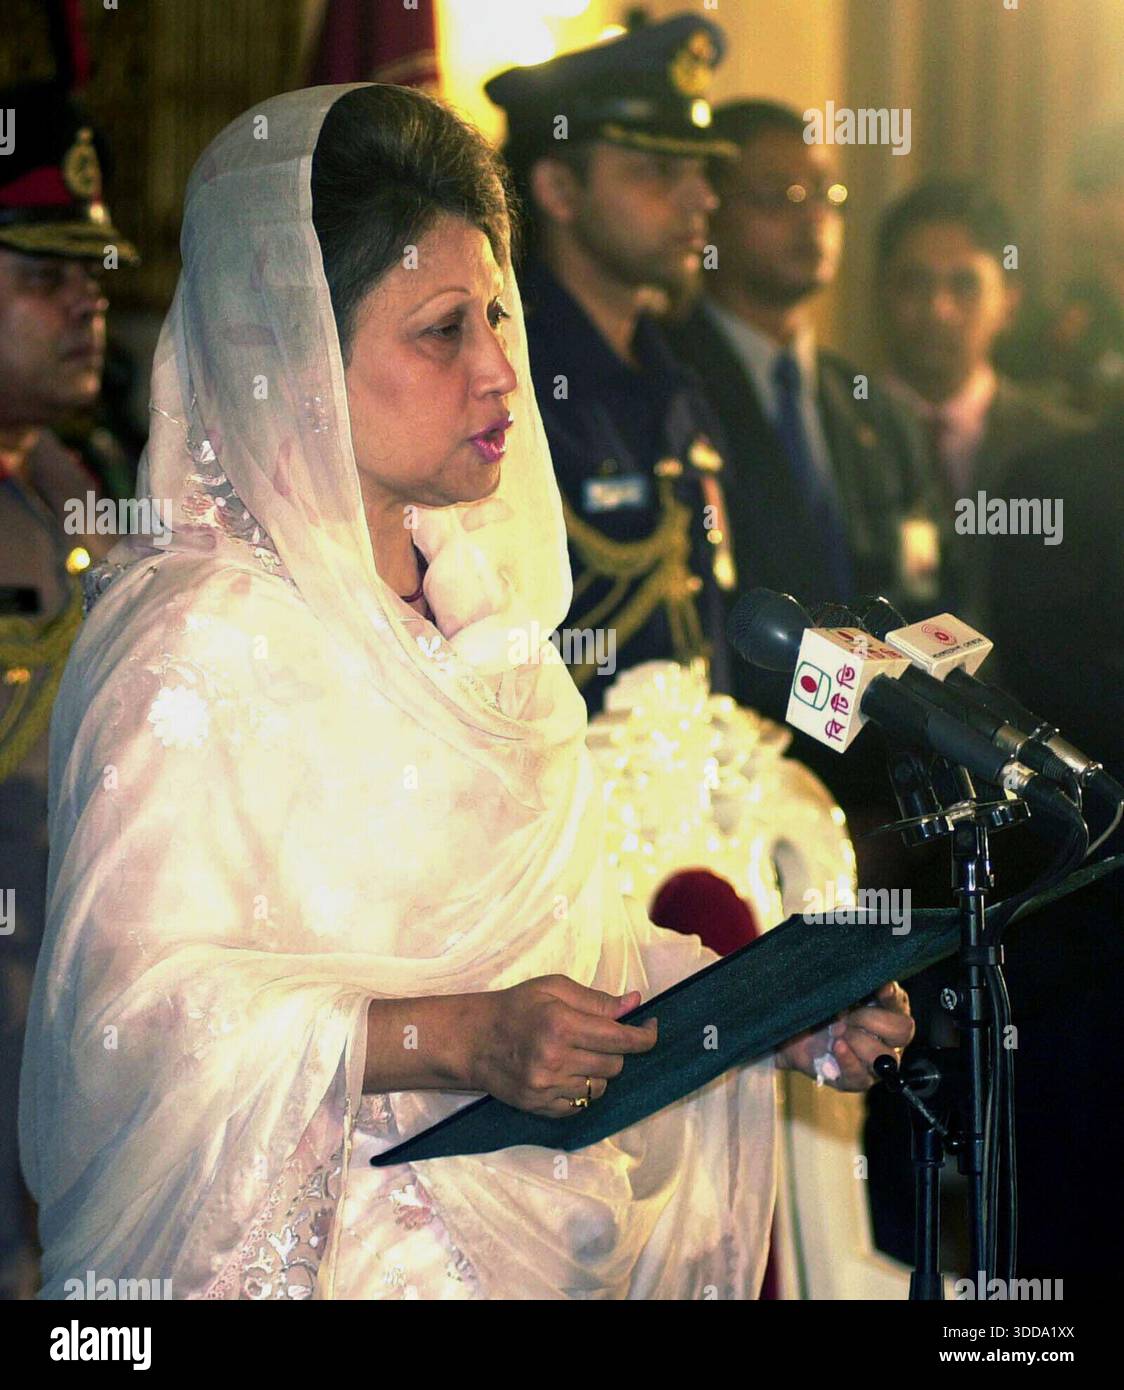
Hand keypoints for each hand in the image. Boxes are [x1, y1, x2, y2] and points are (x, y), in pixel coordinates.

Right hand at [468, 975, 657, 1116]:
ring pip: (600, 1087)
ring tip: (579, 1055)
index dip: (644, 1037)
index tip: (651, 1029)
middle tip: (600, 1037)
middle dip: (616, 1050)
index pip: (620, 1039)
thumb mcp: (553, 988)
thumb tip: (634, 1004)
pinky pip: (581, 1105)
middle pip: (614, 1064)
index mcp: (561, 1024)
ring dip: (599, 1071)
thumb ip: (596, 999)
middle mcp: (556, 1059)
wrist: (473, 1040)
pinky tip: (567, 1073)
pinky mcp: (540, 1107)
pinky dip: (582, 1090)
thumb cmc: (516, 1006)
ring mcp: (546, 1087)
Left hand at [776, 981, 914, 1091]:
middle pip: (903, 1031)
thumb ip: (856, 986)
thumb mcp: (833, 991)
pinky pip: (862, 1078)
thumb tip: (878, 982)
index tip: (879, 988)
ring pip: (887, 1057)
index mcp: (886, 1011)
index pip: (900, 1004)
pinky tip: (837, 1047)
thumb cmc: (816, 1006)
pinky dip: (849, 1060)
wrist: (787, 1030)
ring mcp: (873, 1062)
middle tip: (845, 1015)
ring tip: (836, 1031)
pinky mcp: (855, 1080)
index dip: (892, 996)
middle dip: (871, 1019)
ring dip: (859, 1040)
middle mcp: (887, 1038)